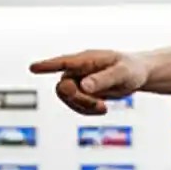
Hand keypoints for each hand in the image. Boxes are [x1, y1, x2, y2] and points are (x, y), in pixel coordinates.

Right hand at [29, 49, 148, 114]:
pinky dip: (86, 111)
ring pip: (66, 98)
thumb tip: (83, 86)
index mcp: (87, 59)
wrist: (137, 75)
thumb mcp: (122, 74)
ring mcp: (78, 80)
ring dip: (82, 107)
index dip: (48, 65)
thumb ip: (103, 79)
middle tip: (100, 106)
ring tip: (103, 108)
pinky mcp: (82, 92)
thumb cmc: (132, 70)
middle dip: (77, 99)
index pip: (64, 62)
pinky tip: (103, 109)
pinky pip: (75, 105)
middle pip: (63, 87)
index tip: (33, 68)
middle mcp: (78, 69)